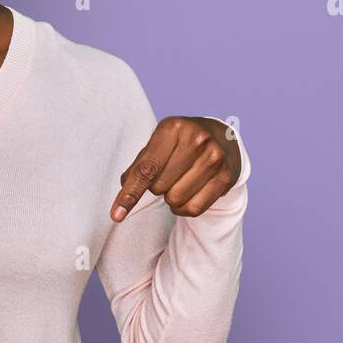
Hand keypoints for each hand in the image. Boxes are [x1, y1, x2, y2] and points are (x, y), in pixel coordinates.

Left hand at [110, 116, 240, 220]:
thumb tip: (123, 197)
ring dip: (170, 199)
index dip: (130, 193)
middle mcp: (197, 139)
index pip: (146, 169)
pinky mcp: (226, 177)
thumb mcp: (158, 145)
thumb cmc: (180, 144)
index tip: (116, 214)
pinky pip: (194, 209)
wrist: (221, 137)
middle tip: (168, 174)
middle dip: (156, 187)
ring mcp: (214, 158)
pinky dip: (183, 208)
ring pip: (176, 200)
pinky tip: (188, 193)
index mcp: (173, 128)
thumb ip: (138, 168)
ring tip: (179, 182)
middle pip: (159, 187)